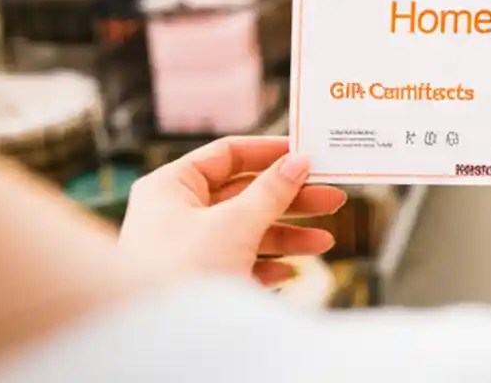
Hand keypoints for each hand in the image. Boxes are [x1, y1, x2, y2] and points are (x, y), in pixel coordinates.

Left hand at [119, 136, 345, 284]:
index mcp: (171, 187)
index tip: (307, 154)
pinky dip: (267, 265)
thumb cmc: (184, 269)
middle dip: (291, 200)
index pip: (226, 155)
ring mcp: (187, 249)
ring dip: (288, 236)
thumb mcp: (235, 223)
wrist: (158, 339)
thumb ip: (272, 191)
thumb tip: (299, 162)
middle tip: (333, 199)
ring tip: (325, 242)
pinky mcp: (198, 281)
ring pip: (246, 232)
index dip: (269, 152)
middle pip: (244, 194)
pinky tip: (290, 272)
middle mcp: (176, 214)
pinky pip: (238, 264)